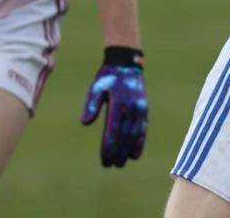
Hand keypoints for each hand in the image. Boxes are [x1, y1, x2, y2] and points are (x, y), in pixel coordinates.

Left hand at [80, 46, 147, 167]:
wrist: (126, 64)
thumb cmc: (107, 78)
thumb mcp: (96, 88)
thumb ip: (92, 105)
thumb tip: (85, 123)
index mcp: (118, 103)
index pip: (113, 131)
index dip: (109, 147)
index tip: (105, 160)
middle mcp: (131, 108)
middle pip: (124, 136)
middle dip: (118, 152)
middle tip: (111, 165)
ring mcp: (139, 109)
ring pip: (134, 134)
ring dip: (128, 150)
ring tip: (121, 163)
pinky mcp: (144, 109)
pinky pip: (142, 129)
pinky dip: (139, 142)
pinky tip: (135, 155)